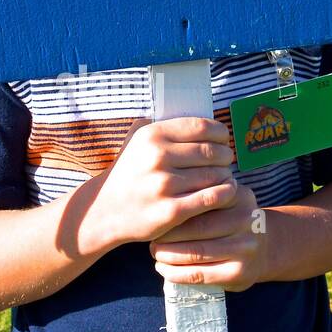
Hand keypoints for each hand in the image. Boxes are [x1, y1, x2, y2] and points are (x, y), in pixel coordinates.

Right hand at [85, 117, 237, 250]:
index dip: (221, 133)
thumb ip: (166, 129)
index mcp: (152, 135)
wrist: (104, 211)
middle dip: (225, 156)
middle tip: (225, 161)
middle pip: (212, 152)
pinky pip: (212, 197)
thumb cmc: (130, 174)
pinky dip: (226, 192)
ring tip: (223, 177)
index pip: (202, 127)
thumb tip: (203, 121)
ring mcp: (164, 185)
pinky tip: (226, 191)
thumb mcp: (138, 143)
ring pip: (215, 175)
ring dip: (226, 175)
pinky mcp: (171, 211)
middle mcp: (157, 157)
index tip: (223, 140)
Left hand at [151, 182, 267, 291]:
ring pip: (196, 253)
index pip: (199, 201)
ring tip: (155, 252)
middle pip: (197, 227)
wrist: (264, 247)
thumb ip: (200, 195)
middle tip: (151, 237)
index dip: (174, 210)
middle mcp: (246, 220)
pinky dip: (176, 273)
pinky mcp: (240, 272)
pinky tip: (163, 269)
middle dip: (168, 234)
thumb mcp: (224, 200)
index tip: (156, 214)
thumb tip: (159, 199)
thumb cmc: (230, 220)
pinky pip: (200, 274)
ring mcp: (246, 247)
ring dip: (168, 255)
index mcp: (238, 195)